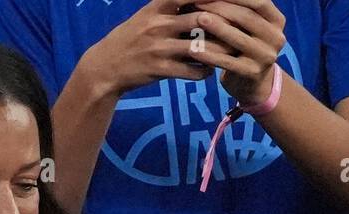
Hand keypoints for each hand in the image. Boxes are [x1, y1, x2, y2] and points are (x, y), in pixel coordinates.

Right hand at [78, 0, 235, 95]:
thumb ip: (172, 8)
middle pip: (201, 20)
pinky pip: (193, 71)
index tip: (234, 2)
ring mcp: (159, 47)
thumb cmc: (133, 38)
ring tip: (230, 53)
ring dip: (220, 52)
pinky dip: (205, 72)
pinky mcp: (160, 69)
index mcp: (156, 7)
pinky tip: (209, 71)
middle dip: (224, 26)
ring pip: (201, 47)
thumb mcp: (148, 16)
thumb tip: (204, 2)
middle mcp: (158, 24)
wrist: (107, 66)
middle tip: (241, 32)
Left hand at [190, 0, 286, 104]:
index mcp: (276, 20)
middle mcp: (276, 38)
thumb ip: (236, 5)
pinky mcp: (253, 73)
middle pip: (247, 17)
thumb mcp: (246, 20)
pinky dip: (211, 55)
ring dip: (218, 27)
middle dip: (221, 7)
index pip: (258, 1)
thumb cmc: (243, 39)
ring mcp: (266, 57)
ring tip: (198, 18)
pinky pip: (229, 62)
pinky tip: (194, 49)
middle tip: (197, 1)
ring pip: (240, 39)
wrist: (251, 78)